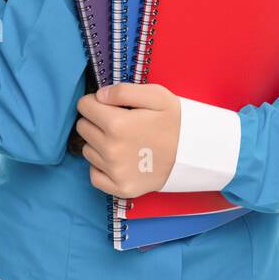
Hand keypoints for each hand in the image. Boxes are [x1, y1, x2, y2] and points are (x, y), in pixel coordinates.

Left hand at [76, 83, 179, 197]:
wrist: (195, 153)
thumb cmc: (175, 121)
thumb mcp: (156, 95)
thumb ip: (123, 91)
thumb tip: (98, 96)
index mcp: (117, 124)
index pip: (84, 106)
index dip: (95, 102)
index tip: (109, 105)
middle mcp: (111, 150)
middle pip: (83, 128)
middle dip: (95, 121)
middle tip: (117, 122)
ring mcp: (115, 172)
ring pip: (87, 150)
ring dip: (98, 143)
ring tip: (121, 140)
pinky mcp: (121, 188)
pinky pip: (94, 176)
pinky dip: (101, 167)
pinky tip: (117, 159)